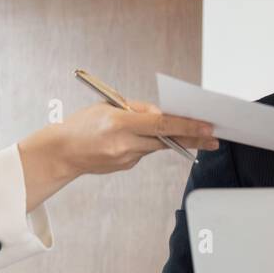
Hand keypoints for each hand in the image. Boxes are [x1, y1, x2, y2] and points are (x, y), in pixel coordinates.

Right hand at [51, 100, 217, 176]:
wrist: (60, 152)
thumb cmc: (81, 124)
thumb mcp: (107, 106)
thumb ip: (138, 109)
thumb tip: (163, 114)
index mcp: (120, 123)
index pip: (162, 124)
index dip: (187, 126)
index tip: (206, 127)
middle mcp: (124, 143)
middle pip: (167, 140)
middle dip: (192, 138)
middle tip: (213, 138)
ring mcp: (125, 159)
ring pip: (155, 145)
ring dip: (162, 137)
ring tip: (143, 128)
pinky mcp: (126, 166)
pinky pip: (143, 151)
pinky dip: (142, 143)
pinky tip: (125, 139)